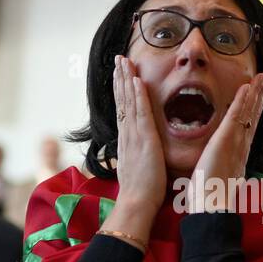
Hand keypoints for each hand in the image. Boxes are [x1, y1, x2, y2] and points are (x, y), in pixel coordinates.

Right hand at [113, 55, 165, 211]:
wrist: (136, 203)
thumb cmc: (141, 191)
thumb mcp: (138, 168)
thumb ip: (138, 156)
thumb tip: (140, 153)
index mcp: (127, 140)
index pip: (123, 109)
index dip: (121, 90)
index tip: (120, 74)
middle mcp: (127, 134)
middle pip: (122, 100)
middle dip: (120, 78)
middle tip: (119, 58)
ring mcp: (133, 135)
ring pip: (128, 101)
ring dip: (126, 79)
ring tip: (124, 60)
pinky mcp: (143, 139)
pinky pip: (140, 112)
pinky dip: (137, 95)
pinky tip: (136, 80)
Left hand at [190, 72, 262, 194]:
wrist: (212, 210)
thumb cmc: (211, 200)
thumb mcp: (218, 182)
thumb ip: (221, 173)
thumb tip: (221, 173)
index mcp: (239, 156)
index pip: (249, 127)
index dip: (254, 110)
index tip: (258, 96)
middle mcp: (241, 148)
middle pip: (254, 116)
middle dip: (260, 96)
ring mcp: (236, 144)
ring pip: (248, 113)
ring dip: (256, 93)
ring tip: (262, 76)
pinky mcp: (225, 142)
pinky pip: (236, 116)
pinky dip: (242, 101)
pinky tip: (246, 87)